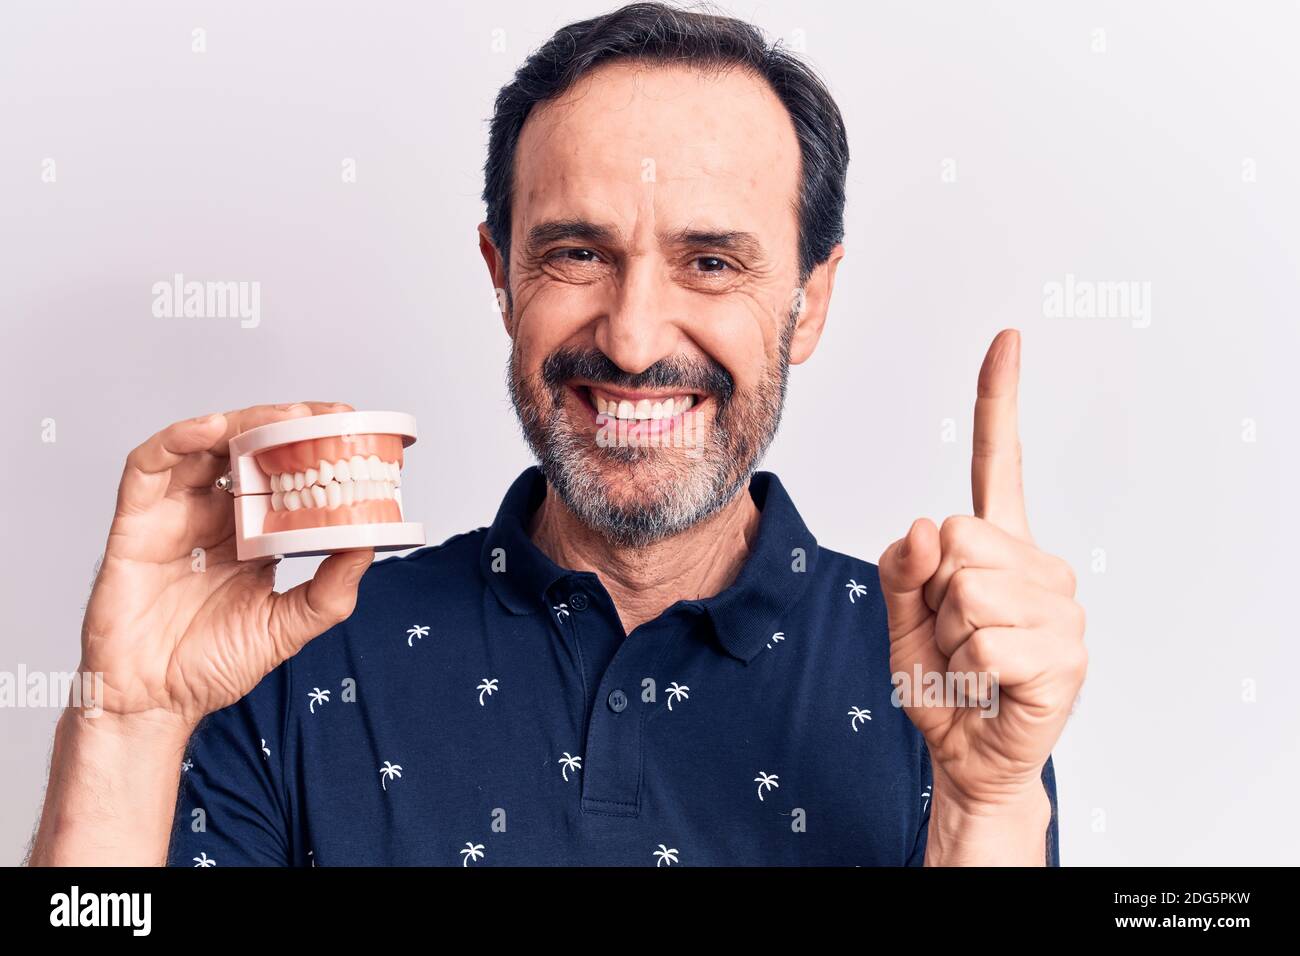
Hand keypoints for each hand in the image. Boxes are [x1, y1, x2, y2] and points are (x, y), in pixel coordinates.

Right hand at [79, 402, 374, 732]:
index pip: (284, 476)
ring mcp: (174, 516)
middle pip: (247, 450)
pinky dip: (178, 439)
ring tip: (282, 419)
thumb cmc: (211, 666)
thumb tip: (368, 544)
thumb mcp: (288, 625)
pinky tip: (211, 429)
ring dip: (242, 422)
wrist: (155, 704)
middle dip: (286, 426)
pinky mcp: (135, 523)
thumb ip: (330, 589)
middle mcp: (214, 517)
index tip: (352, 433)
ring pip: (204, 446)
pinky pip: (149, 468)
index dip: (313, 451)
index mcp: (252, 535)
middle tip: (326, 417)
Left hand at [878, 331, 1086, 843]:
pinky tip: (989, 684)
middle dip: (933, 593)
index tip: (1006, 340)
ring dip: (950, 638)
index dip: (998, 401)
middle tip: (951, 634)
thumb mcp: (899, 615)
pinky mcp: (1066, 653)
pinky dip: (969, 669)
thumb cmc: (939, 678)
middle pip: (956, 537)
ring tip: (971, 662)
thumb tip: (926, 526)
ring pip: (968, 592)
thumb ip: (901, 567)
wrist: (964, 751)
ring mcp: (1059, 606)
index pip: (996, 461)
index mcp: (996, 544)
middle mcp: (1037, 563)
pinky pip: (987, 640)